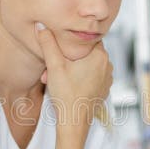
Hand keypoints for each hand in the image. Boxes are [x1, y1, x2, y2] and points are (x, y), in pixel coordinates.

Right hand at [35, 22, 112, 148]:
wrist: (74, 123)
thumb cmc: (66, 95)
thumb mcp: (54, 65)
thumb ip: (48, 43)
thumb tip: (41, 25)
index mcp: (99, 54)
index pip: (84, 38)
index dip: (67, 44)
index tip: (57, 52)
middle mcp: (107, 64)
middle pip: (83, 52)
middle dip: (66, 58)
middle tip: (50, 69)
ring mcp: (107, 77)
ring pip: (86, 65)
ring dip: (70, 68)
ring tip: (55, 78)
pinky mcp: (104, 88)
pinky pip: (90, 76)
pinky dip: (78, 78)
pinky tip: (66, 85)